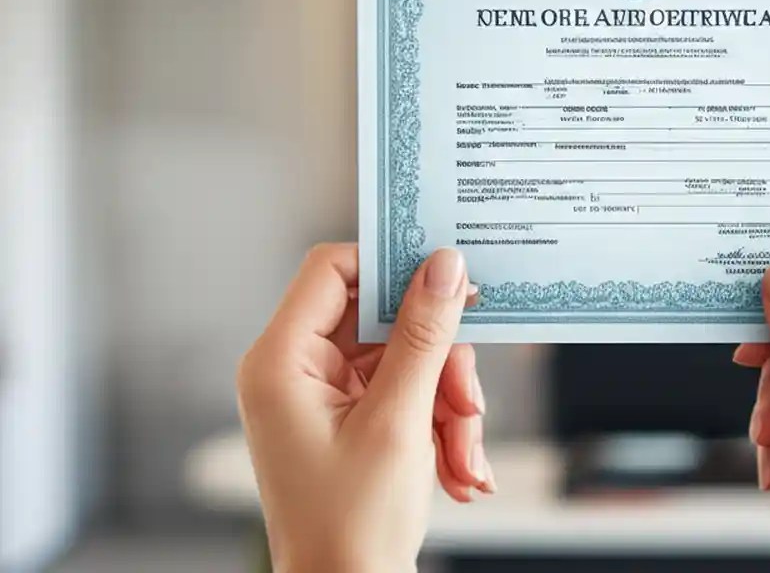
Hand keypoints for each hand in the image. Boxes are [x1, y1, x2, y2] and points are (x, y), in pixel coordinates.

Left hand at [237, 245, 491, 572]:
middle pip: (384, 320)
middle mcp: (297, 371)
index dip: (390, 265)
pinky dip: (439, 424)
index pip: (332, 270)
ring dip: (448, 403)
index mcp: (282, 362)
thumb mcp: (399, 421)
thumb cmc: (352, 525)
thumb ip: (425, 336)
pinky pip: (409, 393)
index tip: (448, 275)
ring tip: (464, 458)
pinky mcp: (352, 419)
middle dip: (439, 362)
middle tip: (468, 403)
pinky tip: (458, 470)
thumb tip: (445, 267)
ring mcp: (324, 396)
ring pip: (408, 359)